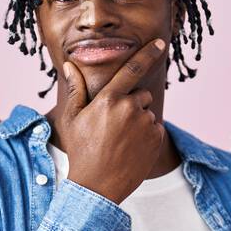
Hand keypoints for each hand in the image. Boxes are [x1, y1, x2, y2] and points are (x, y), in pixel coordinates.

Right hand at [58, 38, 168, 203]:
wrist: (97, 187)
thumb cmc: (80, 151)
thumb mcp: (72, 119)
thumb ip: (75, 89)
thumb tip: (69, 65)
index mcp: (109, 99)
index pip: (133, 68)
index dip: (148, 54)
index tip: (161, 43)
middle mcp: (131, 108)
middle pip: (141, 95)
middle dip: (132, 105)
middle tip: (114, 127)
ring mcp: (146, 125)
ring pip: (148, 114)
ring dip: (139, 122)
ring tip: (120, 141)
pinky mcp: (156, 140)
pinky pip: (156, 129)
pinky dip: (147, 136)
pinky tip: (131, 149)